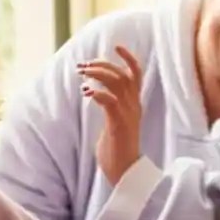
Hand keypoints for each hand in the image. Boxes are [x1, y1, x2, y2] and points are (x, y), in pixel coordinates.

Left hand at [80, 45, 143, 184]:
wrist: (124, 173)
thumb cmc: (116, 150)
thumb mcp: (114, 122)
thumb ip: (110, 106)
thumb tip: (95, 93)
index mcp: (134, 105)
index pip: (137, 75)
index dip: (129, 58)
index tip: (116, 46)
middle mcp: (134, 107)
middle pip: (124, 75)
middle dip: (103, 65)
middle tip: (82, 65)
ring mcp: (128, 115)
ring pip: (118, 83)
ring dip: (98, 74)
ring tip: (82, 74)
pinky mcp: (119, 124)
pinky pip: (110, 101)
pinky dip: (97, 92)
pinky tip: (86, 92)